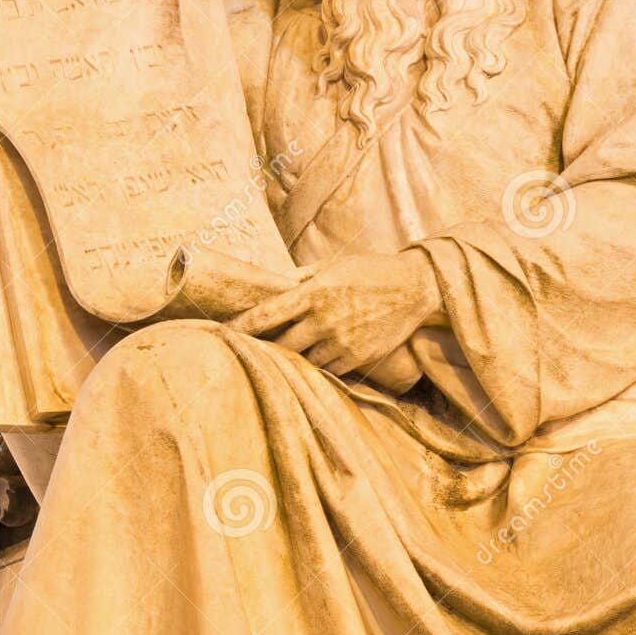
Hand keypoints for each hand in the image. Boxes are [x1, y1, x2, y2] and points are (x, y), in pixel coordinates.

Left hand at [228, 250, 440, 377]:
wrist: (414, 288)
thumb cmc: (369, 271)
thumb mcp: (332, 265)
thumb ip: (299, 278)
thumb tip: (268, 286)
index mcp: (313, 292)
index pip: (267, 314)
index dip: (241, 327)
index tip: (222, 333)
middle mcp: (324, 319)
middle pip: (281, 345)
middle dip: (266, 348)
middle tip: (253, 350)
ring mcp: (341, 341)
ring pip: (304, 360)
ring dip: (295, 358)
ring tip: (288, 354)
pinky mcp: (357, 358)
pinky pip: (328, 369)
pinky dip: (319, 365)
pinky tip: (319, 356)